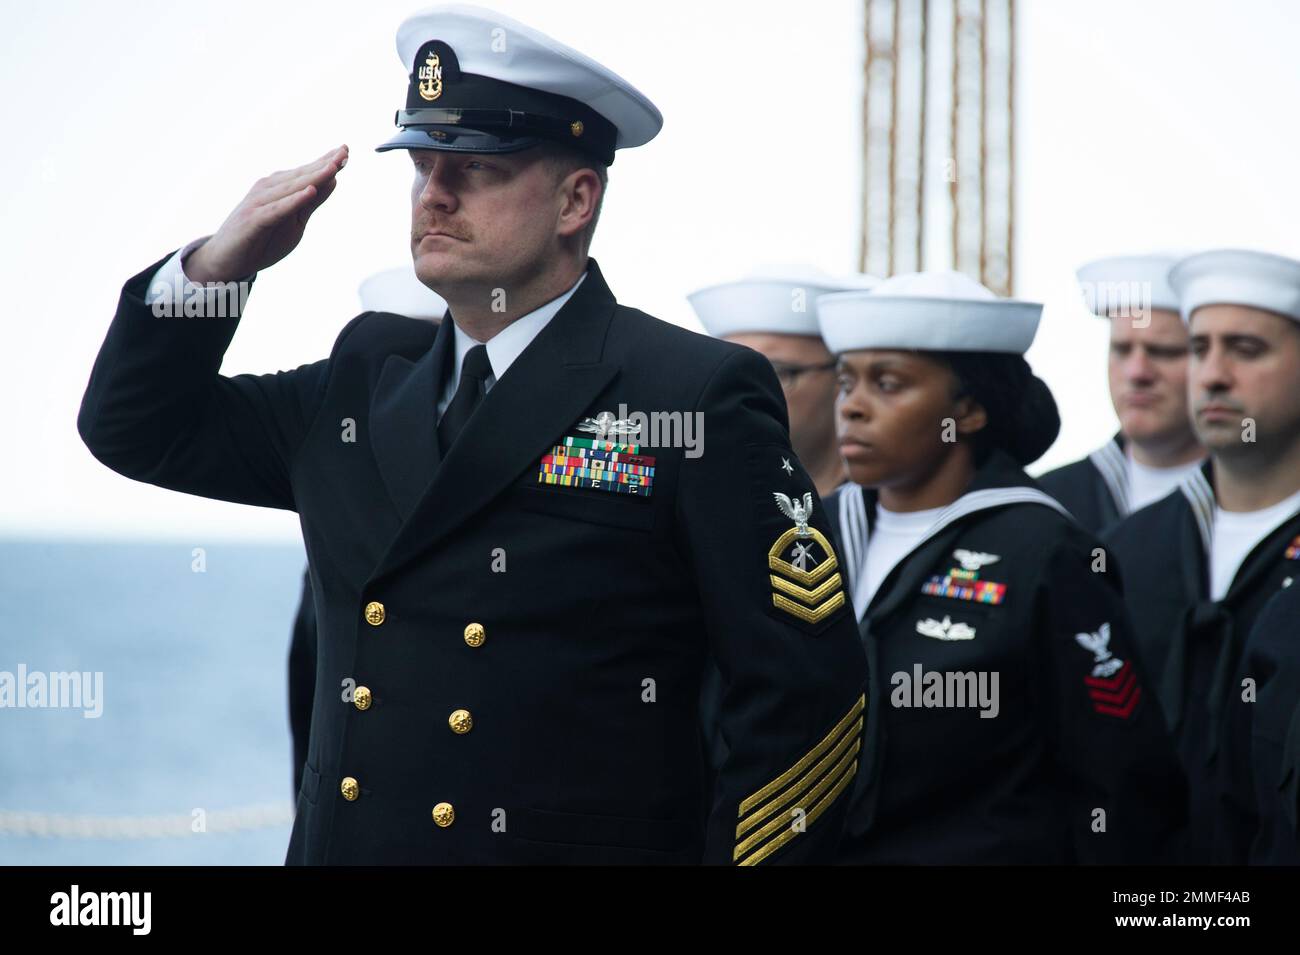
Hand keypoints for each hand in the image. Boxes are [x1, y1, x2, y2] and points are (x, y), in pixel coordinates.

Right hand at [185, 145, 348, 283]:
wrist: (225, 260)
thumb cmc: (261, 239)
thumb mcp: (294, 223)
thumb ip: (311, 203)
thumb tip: (333, 181)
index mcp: (279, 188)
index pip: (307, 173)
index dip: (327, 161)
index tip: (346, 150)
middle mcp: (268, 189)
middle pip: (302, 176)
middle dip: (325, 164)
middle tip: (345, 151)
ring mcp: (259, 203)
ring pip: (292, 188)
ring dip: (314, 177)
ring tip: (334, 166)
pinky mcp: (253, 220)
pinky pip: (277, 209)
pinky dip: (294, 201)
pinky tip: (310, 192)